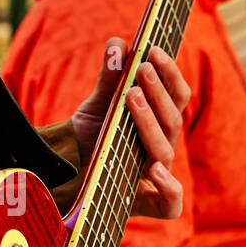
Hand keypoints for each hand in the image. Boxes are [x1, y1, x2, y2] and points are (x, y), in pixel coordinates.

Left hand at [70, 39, 190, 218]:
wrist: (69, 175)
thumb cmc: (91, 139)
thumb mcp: (97, 106)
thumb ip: (109, 78)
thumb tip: (118, 43)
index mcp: (158, 122)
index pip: (177, 96)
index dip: (171, 74)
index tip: (153, 49)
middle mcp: (162, 147)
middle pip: (172, 120)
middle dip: (158, 92)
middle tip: (141, 68)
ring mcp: (157, 175)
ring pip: (165, 150)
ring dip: (150, 121)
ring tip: (132, 96)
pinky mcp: (149, 203)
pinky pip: (172, 202)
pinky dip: (169, 186)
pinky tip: (155, 168)